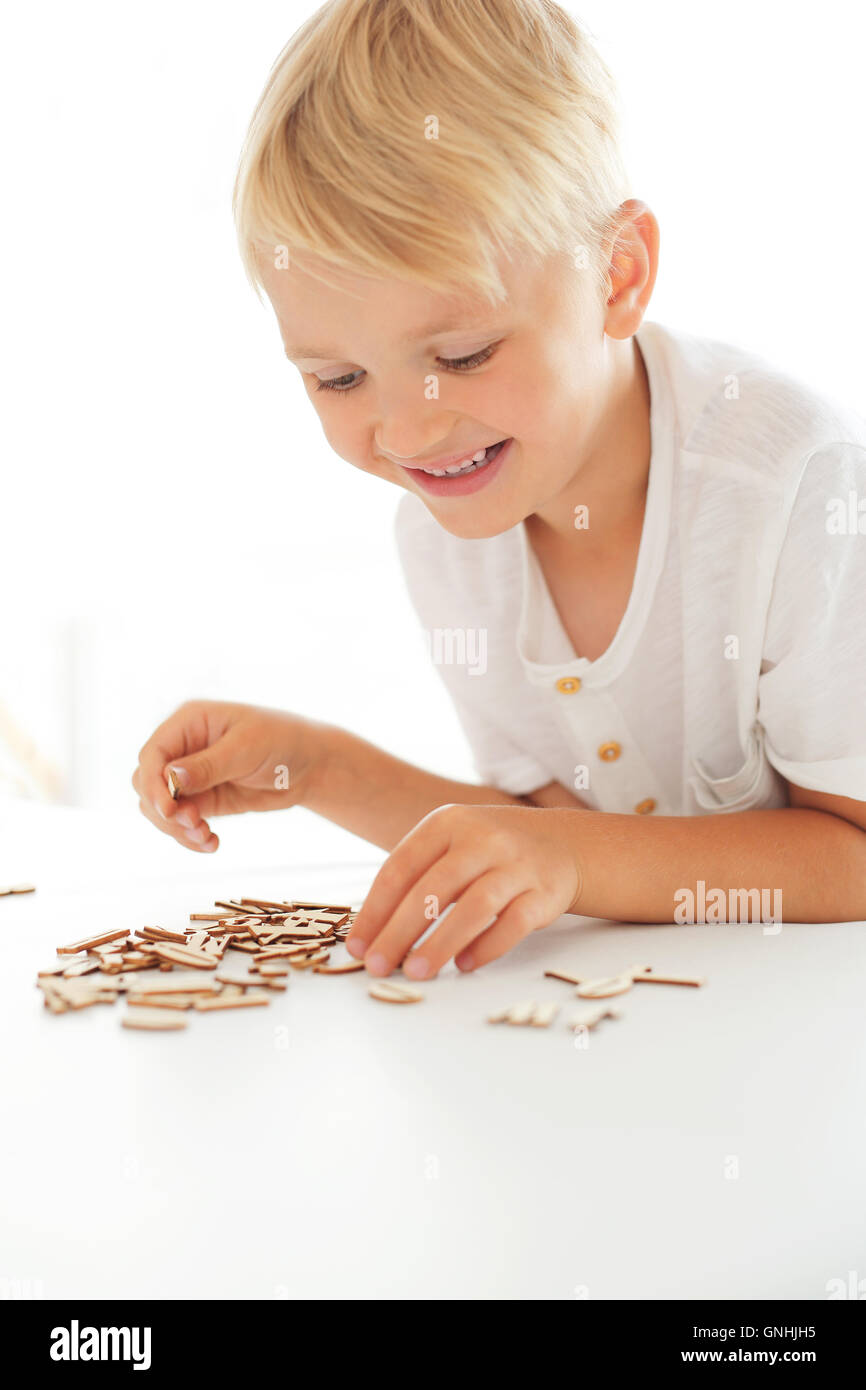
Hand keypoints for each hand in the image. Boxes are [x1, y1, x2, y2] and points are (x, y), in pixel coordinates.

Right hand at [131, 700, 323, 852]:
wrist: (312, 765)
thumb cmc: (282, 741)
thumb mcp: (247, 748)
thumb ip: (208, 765)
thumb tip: (170, 777)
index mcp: (190, 722)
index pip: (152, 754)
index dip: (153, 783)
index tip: (168, 809)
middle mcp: (183, 747)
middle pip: (147, 783)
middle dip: (164, 809)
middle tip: (194, 824)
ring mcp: (191, 776)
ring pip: (159, 807)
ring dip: (176, 828)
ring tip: (205, 837)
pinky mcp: (203, 799)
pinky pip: (181, 822)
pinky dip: (189, 836)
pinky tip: (211, 843)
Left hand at [345, 803, 583, 977]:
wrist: (558, 844)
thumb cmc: (487, 853)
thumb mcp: (450, 845)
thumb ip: (416, 879)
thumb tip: (372, 934)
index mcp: (447, 823)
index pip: (401, 868)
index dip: (375, 910)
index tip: (358, 946)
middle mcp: (483, 838)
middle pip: (433, 889)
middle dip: (399, 933)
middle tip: (377, 967)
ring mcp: (517, 864)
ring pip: (474, 907)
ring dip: (440, 944)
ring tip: (416, 973)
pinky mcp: (545, 892)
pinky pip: (513, 924)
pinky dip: (486, 947)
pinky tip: (463, 965)